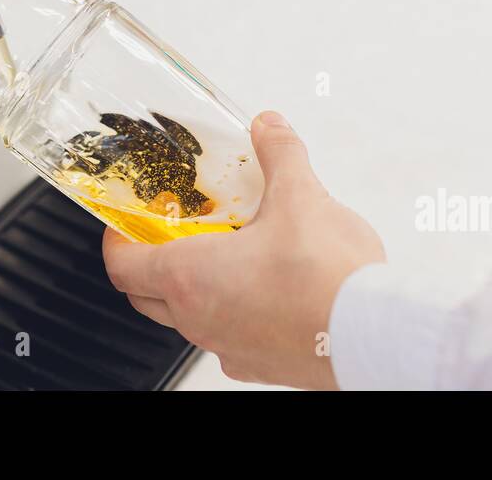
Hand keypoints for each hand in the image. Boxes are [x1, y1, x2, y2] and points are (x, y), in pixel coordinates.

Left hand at [102, 111, 385, 389]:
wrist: (374, 337)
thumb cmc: (328, 280)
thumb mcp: (301, 196)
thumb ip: (279, 154)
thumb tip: (269, 127)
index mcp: (190, 278)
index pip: (123, 265)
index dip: (118, 239)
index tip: (127, 220)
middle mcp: (199, 321)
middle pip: (146, 296)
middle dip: (151, 260)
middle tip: (173, 230)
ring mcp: (229, 348)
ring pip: (188, 318)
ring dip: (195, 286)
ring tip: (227, 251)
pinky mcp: (261, 365)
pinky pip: (227, 336)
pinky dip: (231, 310)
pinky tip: (264, 287)